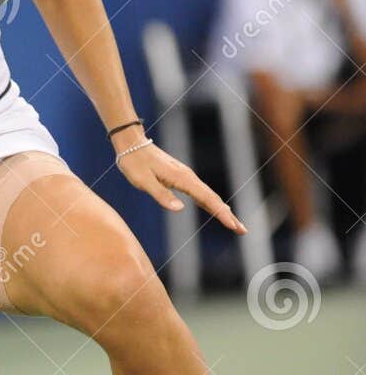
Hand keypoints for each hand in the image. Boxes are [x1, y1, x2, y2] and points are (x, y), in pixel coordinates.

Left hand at [116, 142, 245, 234]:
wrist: (131, 143)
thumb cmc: (134, 162)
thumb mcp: (143, 181)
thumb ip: (161, 194)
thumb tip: (180, 209)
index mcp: (182, 178)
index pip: (207, 199)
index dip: (221, 213)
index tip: (233, 225)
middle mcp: (188, 176)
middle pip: (213, 198)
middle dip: (228, 215)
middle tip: (242, 230)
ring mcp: (185, 176)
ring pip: (208, 195)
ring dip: (222, 210)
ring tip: (234, 224)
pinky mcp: (181, 177)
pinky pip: (201, 192)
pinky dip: (211, 203)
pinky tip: (216, 209)